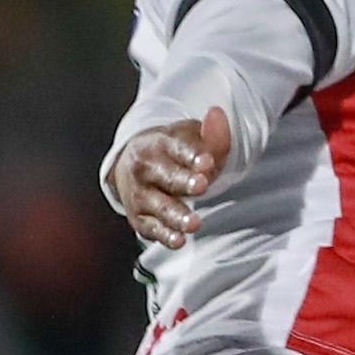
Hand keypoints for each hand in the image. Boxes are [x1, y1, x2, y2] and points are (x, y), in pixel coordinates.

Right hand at [108, 109, 231, 247]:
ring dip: (176, 215)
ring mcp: (139, 193)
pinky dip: (164, 234)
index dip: (192, 155)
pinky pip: (150, 227)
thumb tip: (217, 114)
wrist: (137, 164)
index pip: (177, 148)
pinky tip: (179, 240)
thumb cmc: (175, 151)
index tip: (207, 162)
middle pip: (166, 176)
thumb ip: (212, 133)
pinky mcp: (138, 217)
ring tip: (195, 223)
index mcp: (159, 142)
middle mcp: (144, 167)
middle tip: (201, 186)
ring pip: (157, 205)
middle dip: (183, 182)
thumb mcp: (193, 137)